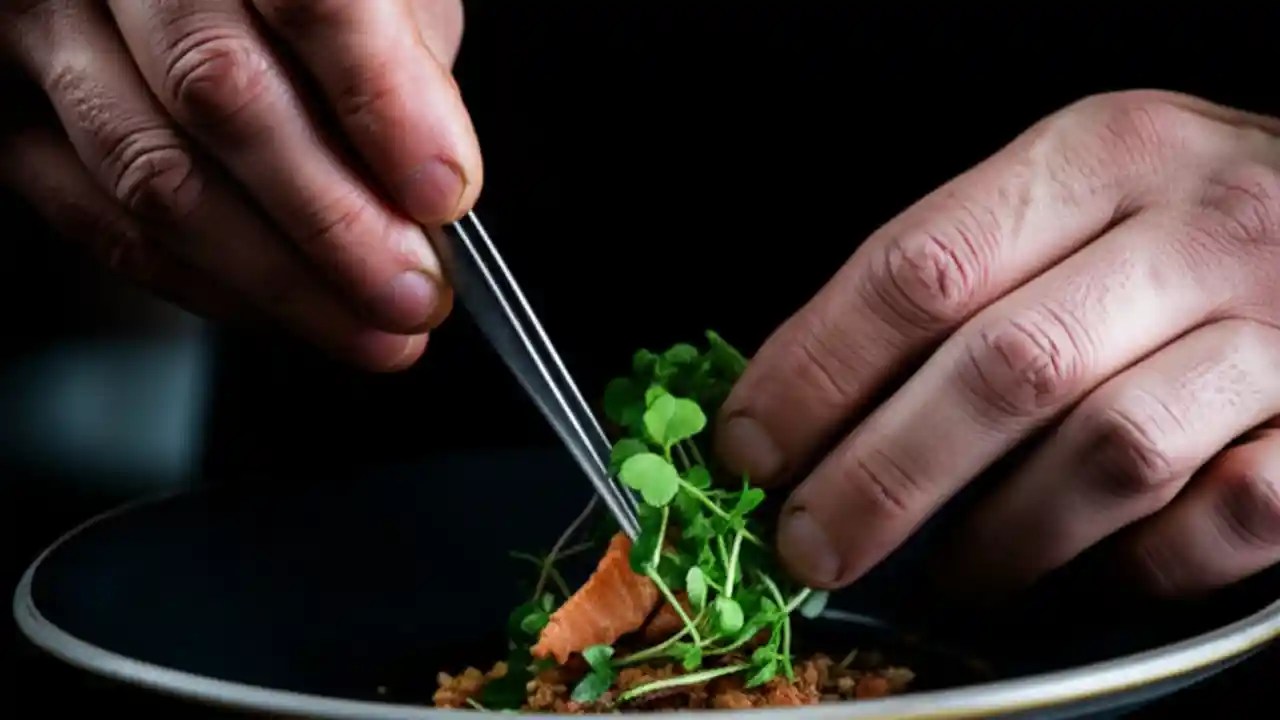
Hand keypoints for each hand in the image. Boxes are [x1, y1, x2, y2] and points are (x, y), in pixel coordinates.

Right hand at [0, 0, 480, 369]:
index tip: (442, 193)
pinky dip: (203, 284)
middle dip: (333, 222)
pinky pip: (95, 218)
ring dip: (276, 278)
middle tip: (411, 295)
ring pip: (151, 171)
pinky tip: (280, 311)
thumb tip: (428, 187)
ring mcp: (46, 26)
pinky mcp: (9, 105)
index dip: (381, 103)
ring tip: (369, 329)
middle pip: (220, 90)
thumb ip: (400, 67)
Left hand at [715, 90, 1279, 597]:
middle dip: (881, 476)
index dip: (816, 368)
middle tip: (812, 545)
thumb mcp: (1076, 195)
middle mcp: (1195, 229)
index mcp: (1100, 155)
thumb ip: (962, 275)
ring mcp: (1279, 329)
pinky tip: (1090, 566)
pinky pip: (1219, 517)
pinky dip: (1138, 561)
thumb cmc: (1185, 224)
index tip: (751, 444)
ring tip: (947, 575)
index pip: (920, 268)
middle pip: (1001, 369)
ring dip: (1002, 537)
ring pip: (1107, 452)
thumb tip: (806, 395)